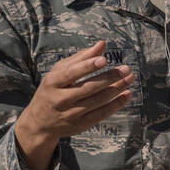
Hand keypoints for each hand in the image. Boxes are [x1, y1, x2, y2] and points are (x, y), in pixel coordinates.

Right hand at [15, 40, 134, 169]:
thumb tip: (101, 44)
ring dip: (117, 88)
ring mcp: (70, 114)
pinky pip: (102, 113)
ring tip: (129, 78)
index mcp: (52, 83)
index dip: (88, 66)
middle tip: (126, 69)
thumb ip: (80, 58)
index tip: (104, 59)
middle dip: (110, 77)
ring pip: (98, 100)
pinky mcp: (80, 125)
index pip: (71, 73)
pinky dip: (116, 104)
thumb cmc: (52, 91)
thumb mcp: (59, 73)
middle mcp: (60, 99)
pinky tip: (127, 94)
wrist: (40, 123)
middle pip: (89, 88)